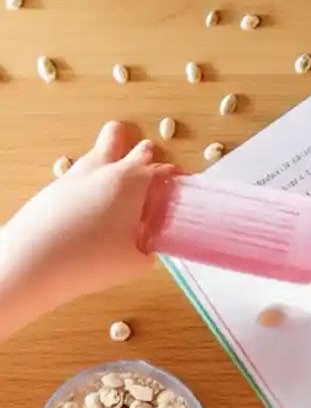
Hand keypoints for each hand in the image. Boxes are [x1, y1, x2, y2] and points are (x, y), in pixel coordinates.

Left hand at [0, 122, 177, 329]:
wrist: (32, 262)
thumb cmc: (92, 261)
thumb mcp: (136, 262)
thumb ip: (150, 247)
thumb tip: (149, 244)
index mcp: (135, 182)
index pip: (166, 169)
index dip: (178, 179)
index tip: (182, 189)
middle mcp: (108, 169)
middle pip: (135, 145)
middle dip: (147, 157)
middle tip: (151, 181)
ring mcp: (79, 174)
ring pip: (103, 148)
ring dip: (117, 157)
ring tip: (121, 184)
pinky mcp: (56, 185)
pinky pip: (83, 171)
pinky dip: (94, 180)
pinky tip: (92, 208)